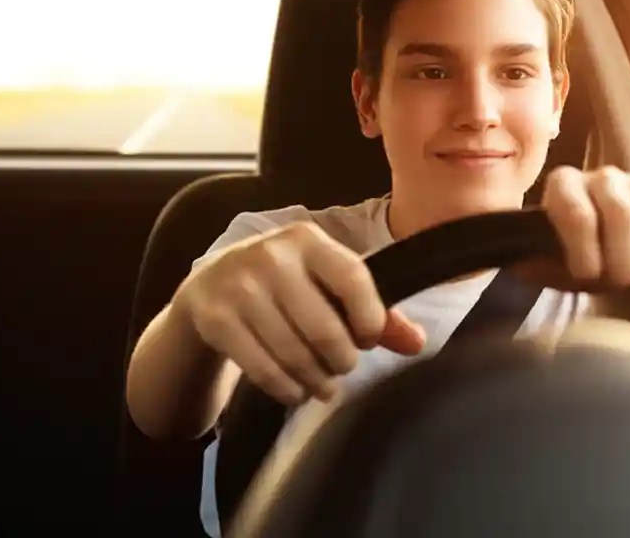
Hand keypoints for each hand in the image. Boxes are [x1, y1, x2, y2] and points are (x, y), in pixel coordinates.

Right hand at [174, 222, 425, 405]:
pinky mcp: (216, 320)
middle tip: (342, 367)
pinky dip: (287, 390)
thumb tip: (418, 342)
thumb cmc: (286, 284)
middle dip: (342, 360)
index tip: (368, 340)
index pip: (353, 278)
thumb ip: (373, 310)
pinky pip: (264, 370)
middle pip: (324, 328)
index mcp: (306, 239)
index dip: (370, 318)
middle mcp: (271, 257)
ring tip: (323, 386)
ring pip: (294, 354)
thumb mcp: (325, 283)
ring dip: (316, 381)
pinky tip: (296, 391)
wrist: (211, 284)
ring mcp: (239, 287)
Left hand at [539, 166, 629, 295]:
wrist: (610, 258)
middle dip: (624, 261)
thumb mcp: (547, 263)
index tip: (587, 280)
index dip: (583, 251)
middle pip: (623, 214)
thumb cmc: (572, 260)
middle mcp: (606, 178)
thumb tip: (524, 266)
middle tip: (622, 289)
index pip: (577, 212)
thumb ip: (535, 263)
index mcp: (566, 185)